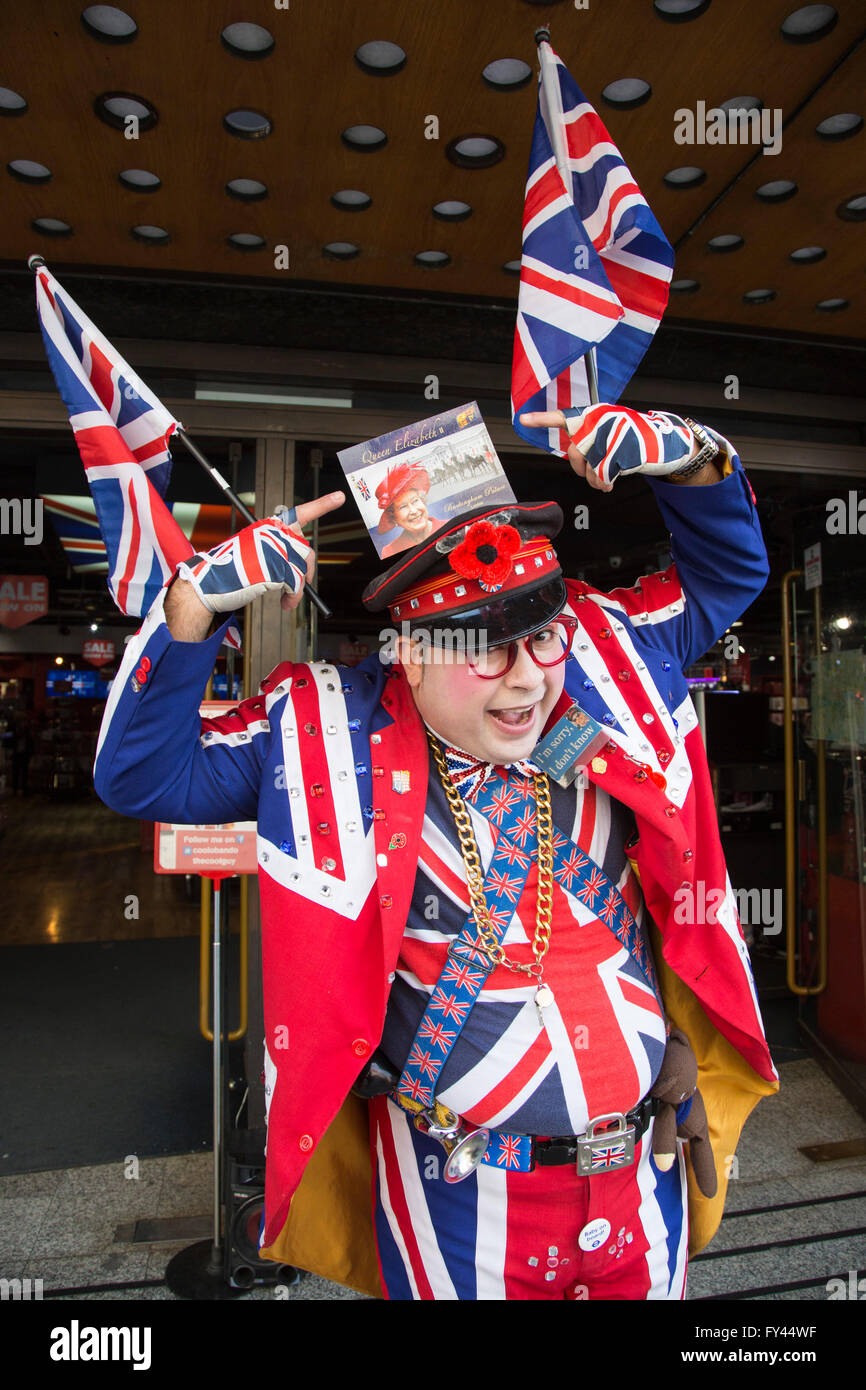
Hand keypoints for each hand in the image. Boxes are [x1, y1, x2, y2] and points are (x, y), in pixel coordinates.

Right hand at [176, 491, 344, 613]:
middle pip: (305, 551)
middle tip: (297, 589)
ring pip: (303, 568)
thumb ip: (278, 553)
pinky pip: (297, 584)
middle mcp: (272, 532)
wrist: (208, 584)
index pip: (300, 513)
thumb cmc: (231, 572)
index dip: (322, 505)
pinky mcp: (275, 565)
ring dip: (298, 588)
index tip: (339, 497)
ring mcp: (273, 547)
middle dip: (306, 573)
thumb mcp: (257, 554)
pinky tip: (285, 603)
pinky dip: (293, 597)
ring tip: (286, 599)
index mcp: (268, 527)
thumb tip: (304, 570)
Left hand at [520, 406, 698, 488]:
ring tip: (608, 474)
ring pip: (589, 468)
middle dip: (581, 469)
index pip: (563, 417)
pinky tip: (614, 480)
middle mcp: (600, 421)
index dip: (542, 419)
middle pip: (575, 454)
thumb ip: (588, 439)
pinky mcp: (621, 451)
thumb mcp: (607, 432)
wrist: (663, 442)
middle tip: (593, 471)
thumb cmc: (631, 440)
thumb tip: (574, 457)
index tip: (522, 419)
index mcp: (593, 414)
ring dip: (596, 478)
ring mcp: (611, 435)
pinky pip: (602, 476)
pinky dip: (606, 483)